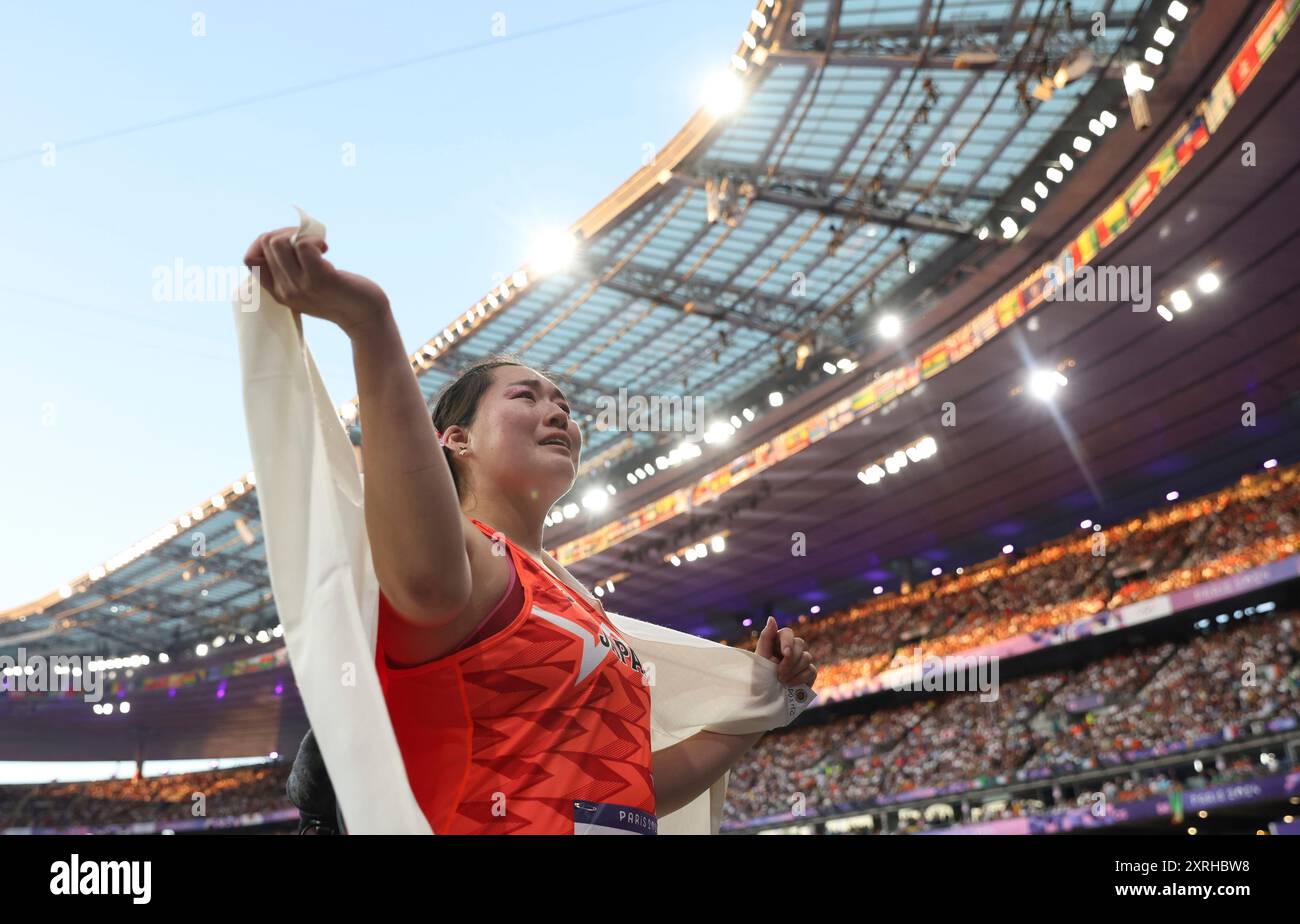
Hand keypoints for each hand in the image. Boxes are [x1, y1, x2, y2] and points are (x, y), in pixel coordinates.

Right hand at [243, 227, 390, 336]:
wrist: (366, 317)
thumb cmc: (340, 295)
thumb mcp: (307, 285)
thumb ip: (291, 268)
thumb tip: (283, 236)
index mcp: (278, 293)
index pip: (250, 260)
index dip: (265, 242)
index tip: (289, 243)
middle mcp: (285, 291)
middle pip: (267, 243)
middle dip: (287, 231)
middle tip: (309, 240)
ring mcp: (301, 286)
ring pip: (279, 242)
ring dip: (300, 233)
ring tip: (319, 245)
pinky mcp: (320, 280)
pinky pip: (304, 246)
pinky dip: (314, 239)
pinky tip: (326, 248)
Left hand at [756, 616, 816, 686]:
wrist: (766, 696)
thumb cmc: (760, 675)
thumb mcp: (760, 656)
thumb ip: (766, 637)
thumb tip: (772, 618)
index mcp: (778, 640)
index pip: (787, 632)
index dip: (787, 642)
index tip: (784, 654)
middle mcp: (792, 647)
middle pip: (800, 644)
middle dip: (790, 660)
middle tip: (779, 674)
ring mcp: (803, 659)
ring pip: (806, 657)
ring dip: (793, 670)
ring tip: (781, 681)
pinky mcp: (810, 672)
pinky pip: (811, 670)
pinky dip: (800, 678)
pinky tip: (790, 685)